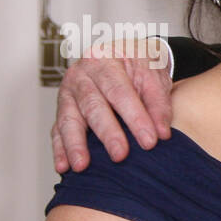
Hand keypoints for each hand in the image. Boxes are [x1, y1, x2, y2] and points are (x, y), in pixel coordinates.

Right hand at [52, 37, 173, 172]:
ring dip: (75, 144)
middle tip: (120, 156)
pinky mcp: (63, 109)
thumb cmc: (139, 65)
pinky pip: (57, 129)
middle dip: (107, 133)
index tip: (149, 141)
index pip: (121, 92)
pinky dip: (60, 149)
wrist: (122, 54)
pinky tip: (64, 166)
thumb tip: (162, 133)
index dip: (135, 117)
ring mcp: (68, 92)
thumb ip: (158, 102)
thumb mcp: (154, 74)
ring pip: (68, 118)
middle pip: (93, 106)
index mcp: (106, 60)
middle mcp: (82, 75)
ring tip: (82, 166)